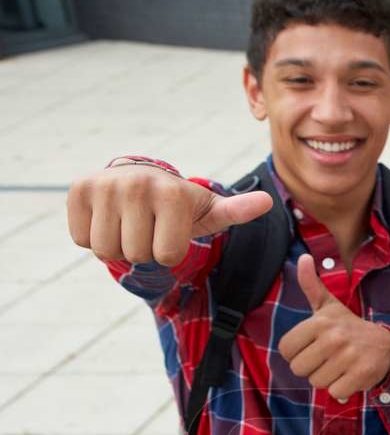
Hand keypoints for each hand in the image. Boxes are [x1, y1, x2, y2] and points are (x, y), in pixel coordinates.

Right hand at [67, 164, 272, 266]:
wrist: (140, 177)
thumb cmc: (180, 205)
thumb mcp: (210, 209)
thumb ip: (237, 210)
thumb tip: (267, 202)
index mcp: (172, 194)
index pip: (167, 256)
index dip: (169, 253)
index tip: (172, 231)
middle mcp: (136, 185)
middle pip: (135, 255)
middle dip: (143, 250)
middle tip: (149, 228)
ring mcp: (104, 185)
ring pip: (106, 250)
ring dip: (118, 246)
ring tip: (130, 224)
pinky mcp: (78, 189)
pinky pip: (82, 239)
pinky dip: (93, 237)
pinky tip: (109, 218)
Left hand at [277, 254, 389, 401]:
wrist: (386, 345)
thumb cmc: (349, 327)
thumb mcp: (329, 306)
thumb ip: (311, 285)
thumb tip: (303, 258)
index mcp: (319, 322)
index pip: (286, 350)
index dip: (296, 353)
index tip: (312, 347)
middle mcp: (333, 338)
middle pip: (299, 369)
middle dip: (311, 368)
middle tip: (328, 358)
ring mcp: (348, 356)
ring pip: (316, 382)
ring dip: (327, 379)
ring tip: (340, 366)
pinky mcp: (361, 374)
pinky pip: (335, 392)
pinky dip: (342, 390)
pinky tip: (350, 376)